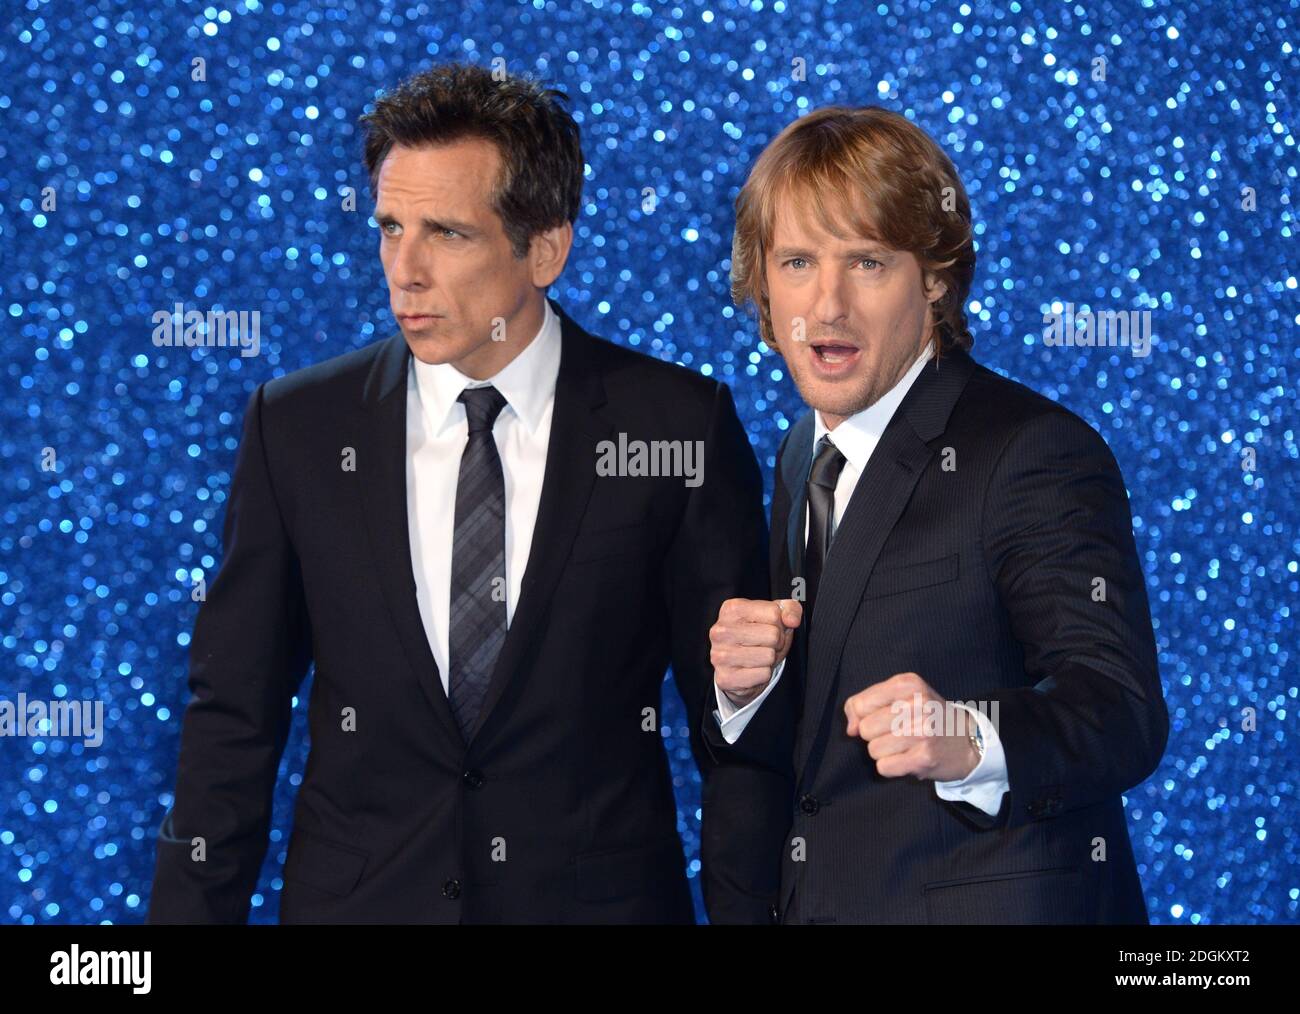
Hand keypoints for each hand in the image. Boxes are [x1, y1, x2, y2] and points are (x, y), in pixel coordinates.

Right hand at [710, 598, 801, 706]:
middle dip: (776, 642)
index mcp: (731, 609)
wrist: (734, 665)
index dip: (779, 624)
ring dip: (769, 659)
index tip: (768, 628)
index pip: (774, 613)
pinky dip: (763, 674)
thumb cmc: (754, 637)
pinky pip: (763, 674)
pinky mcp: (726, 677)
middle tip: (764, 644)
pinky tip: (752, 669)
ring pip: (769, 656)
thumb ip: (789, 609)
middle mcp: (721, 631)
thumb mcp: (772, 616)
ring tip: (758, 656)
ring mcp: (721, 655)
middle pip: (773, 635)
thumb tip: (792, 619)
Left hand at [843, 672, 980, 780]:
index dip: (864, 716)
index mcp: (909, 684)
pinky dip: (892, 767)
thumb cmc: (928, 716)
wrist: (970, 740)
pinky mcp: (924, 758)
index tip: (883, 717)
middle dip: (876, 735)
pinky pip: (884, 767)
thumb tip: (850, 729)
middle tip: (899, 732)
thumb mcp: (900, 696)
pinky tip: (909, 758)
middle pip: (866, 729)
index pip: (860, 704)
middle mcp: (918, 705)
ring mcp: (923, 732)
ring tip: (906, 745)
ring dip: (885, 752)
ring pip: (873, 750)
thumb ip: (864, 704)